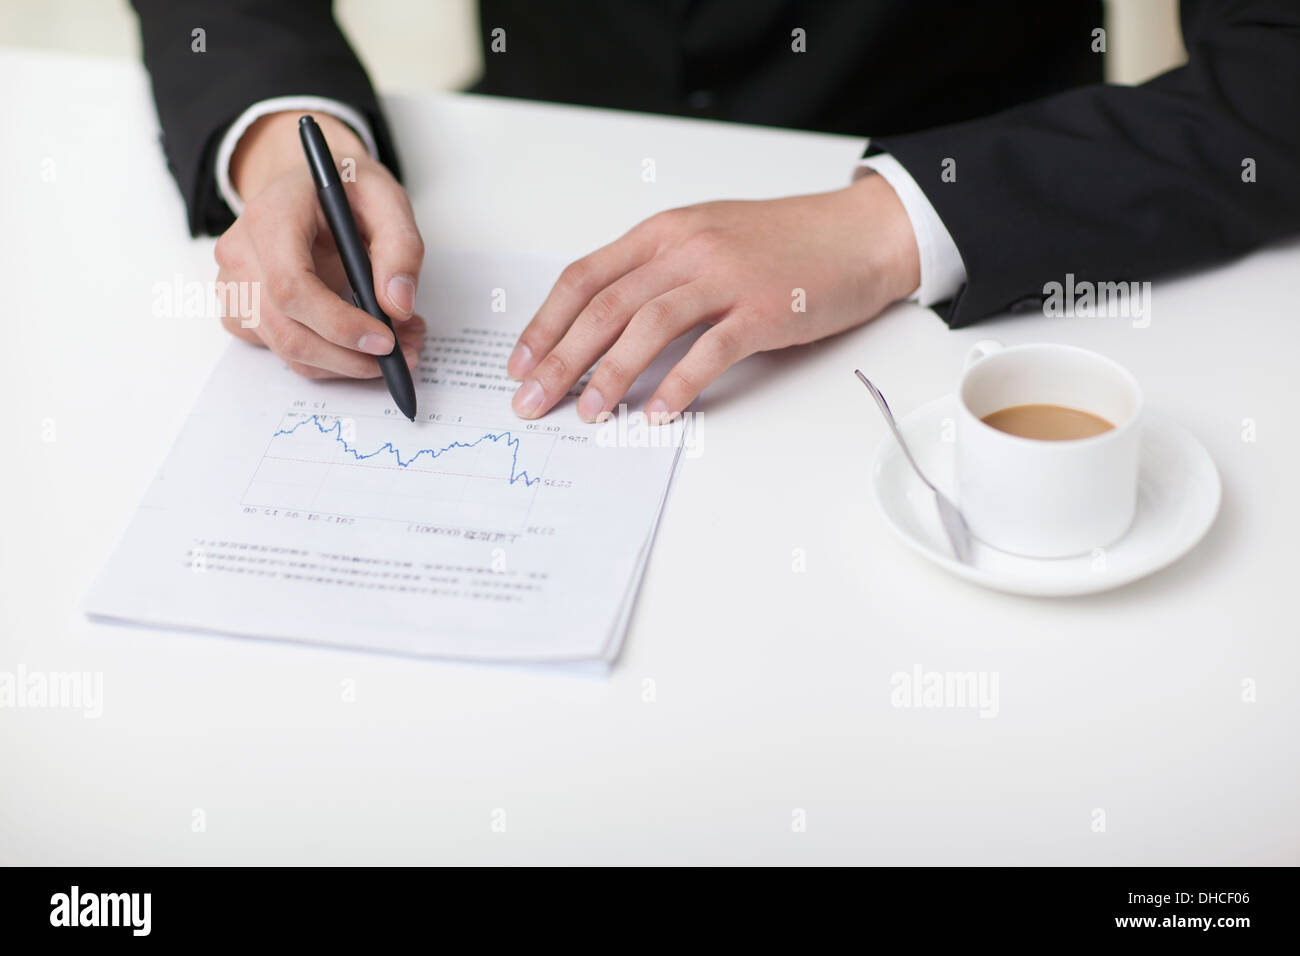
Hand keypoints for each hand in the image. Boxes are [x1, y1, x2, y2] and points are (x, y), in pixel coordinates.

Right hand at [214, 111, 425, 377]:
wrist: (308, 184)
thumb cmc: (344, 188)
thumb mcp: (386, 198)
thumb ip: (401, 248)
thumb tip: (398, 307)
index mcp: (270, 217)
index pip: (292, 286)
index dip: (339, 324)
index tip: (386, 339)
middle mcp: (240, 253)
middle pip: (288, 331)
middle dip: (351, 357)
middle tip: (405, 353)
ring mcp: (234, 285)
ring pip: (288, 350)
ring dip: (347, 363)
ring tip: (398, 344)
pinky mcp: (241, 310)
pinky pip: (284, 352)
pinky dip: (330, 360)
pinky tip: (363, 341)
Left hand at [506, 173, 920, 420]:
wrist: (860, 234)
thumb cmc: (784, 243)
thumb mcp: (706, 239)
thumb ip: (657, 272)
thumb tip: (603, 326)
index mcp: (665, 232)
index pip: (585, 277)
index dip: (545, 323)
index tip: (520, 363)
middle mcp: (687, 249)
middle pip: (605, 306)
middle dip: (559, 359)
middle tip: (531, 402)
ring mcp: (726, 278)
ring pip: (647, 327)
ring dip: (609, 375)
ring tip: (587, 413)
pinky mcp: (764, 310)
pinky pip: (709, 351)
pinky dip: (679, 385)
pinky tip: (659, 415)